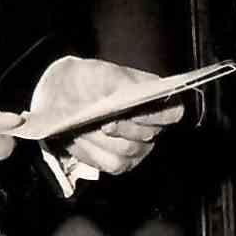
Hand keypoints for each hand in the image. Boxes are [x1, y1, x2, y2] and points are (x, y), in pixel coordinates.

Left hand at [35, 57, 184, 175]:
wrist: (63, 97)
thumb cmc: (87, 81)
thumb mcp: (100, 72)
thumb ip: (118, 80)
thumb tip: (128, 93)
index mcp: (156, 98)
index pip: (172, 112)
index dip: (155, 114)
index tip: (132, 109)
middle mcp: (152, 125)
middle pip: (148, 135)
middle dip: (122, 127)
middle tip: (103, 120)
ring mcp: (138, 146)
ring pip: (128, 150)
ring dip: (103, 139)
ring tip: (85, 125)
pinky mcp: (120, 162)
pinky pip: (113, 163)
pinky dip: (93, 151)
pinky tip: (81, 138)